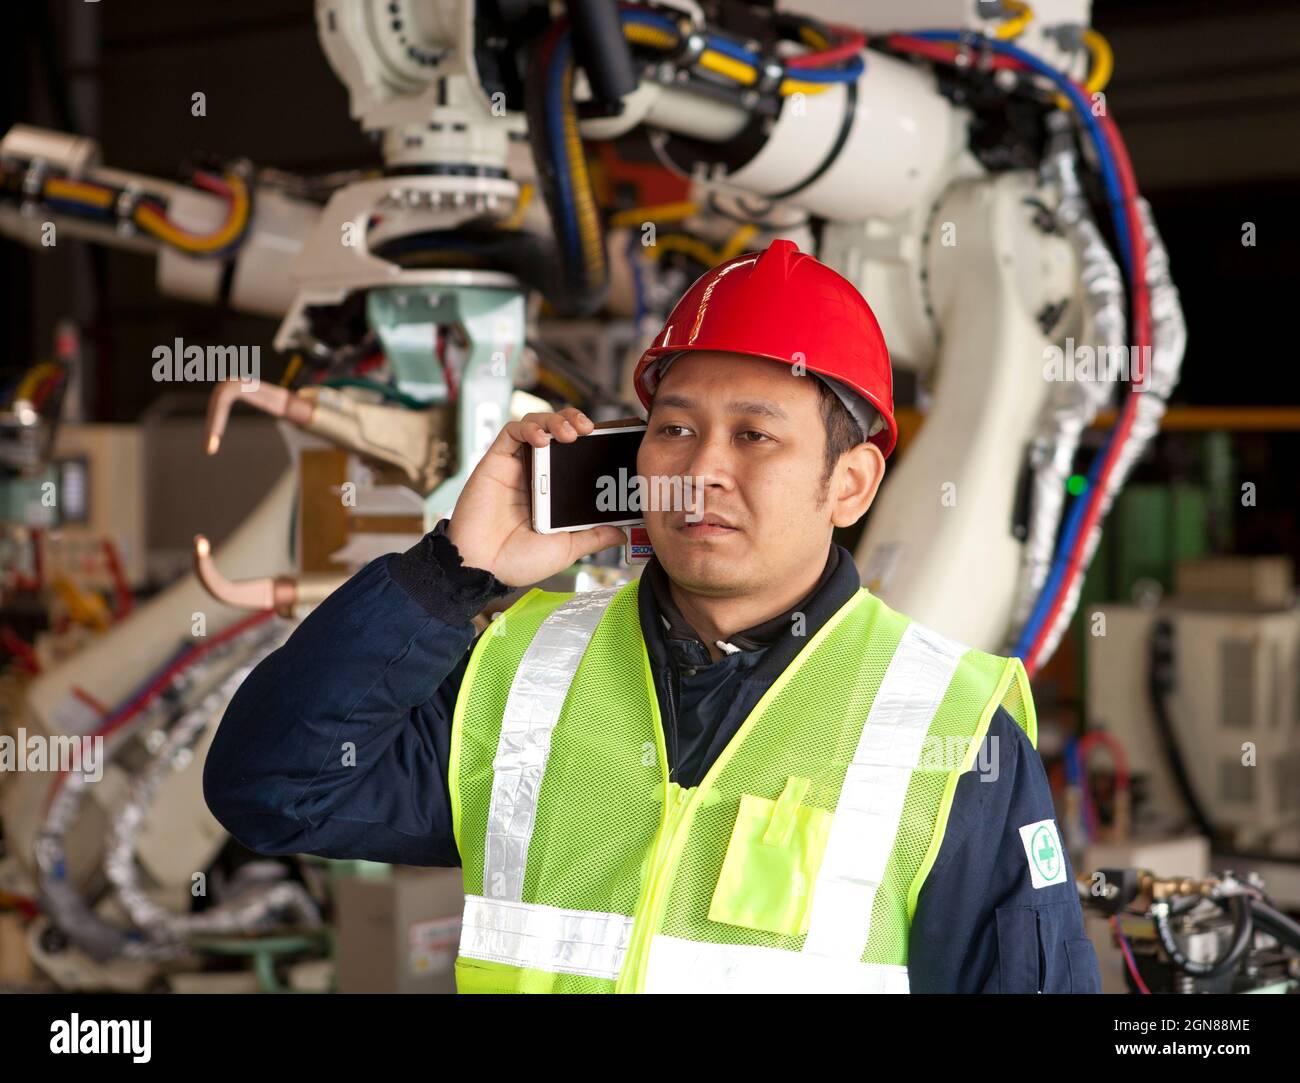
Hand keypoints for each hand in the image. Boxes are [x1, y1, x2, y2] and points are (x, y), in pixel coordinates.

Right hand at [444, 407, 626, 586]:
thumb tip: (622, 532)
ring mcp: (515, 467)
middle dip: (575, 421)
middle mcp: (534, 475)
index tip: (610, 441)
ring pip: (536, 425)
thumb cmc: (517, 561)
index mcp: (552, 493)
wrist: (482, 568)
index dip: (592, 443)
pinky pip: (511, 432)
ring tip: (571, 432)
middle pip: (556, 432)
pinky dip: (529, 427)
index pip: (575, 455)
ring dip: (555, 420)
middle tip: (591, 429)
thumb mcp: (566, 549)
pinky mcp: (495, 462)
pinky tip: (542, 439)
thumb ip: (593, 536)